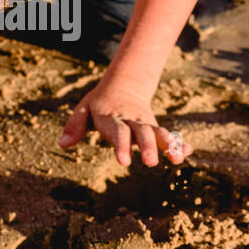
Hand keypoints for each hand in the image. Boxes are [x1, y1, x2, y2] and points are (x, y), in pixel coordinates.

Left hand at [58, 78, 190, 166]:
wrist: (124, 85)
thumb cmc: (99, 103)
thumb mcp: (84, 109)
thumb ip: (75, 126)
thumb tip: (62, 144)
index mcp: (113, 117)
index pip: (118, 132)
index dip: (121, 146)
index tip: (124, 162)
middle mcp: (132, 121)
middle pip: (142, 133)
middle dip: (148, 147)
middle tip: (151, 163)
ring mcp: (145, 124)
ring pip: (159, 133)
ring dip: (168, 145)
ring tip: (177, 159)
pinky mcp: (155, 129)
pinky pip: (169, 136)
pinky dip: (178, 143)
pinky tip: (186, 152)